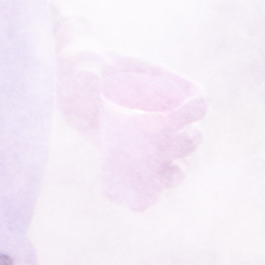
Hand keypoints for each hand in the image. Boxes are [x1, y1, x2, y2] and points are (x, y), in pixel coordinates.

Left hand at [60, 51, 207, 210]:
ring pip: (176, 163)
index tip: (177, 116)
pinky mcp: (133, 157)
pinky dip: (149, 193)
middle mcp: (165, 115)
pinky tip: (141, 202)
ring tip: (164, 178)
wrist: (67, 81)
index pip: (196, 99)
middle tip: (165, 145)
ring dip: (175, 174)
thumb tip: (91, 82)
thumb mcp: (84, 62)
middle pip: (191, 136)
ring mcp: (151, 139)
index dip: (196, 109)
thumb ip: (86, 69)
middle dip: (185, 144)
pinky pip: (150, 179)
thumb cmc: (83, 65)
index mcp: (166, 86)